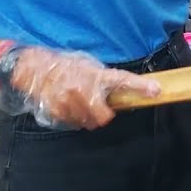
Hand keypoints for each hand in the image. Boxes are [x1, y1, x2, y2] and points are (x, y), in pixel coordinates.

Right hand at [1, 47, 160, 129]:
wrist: (34, 68)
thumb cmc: (65, 66)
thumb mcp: (88, 67)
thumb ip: (104, 80)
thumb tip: (121, 92)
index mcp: (95, 75)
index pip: (122, 80)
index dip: (140, 86)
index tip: (156, 90)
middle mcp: (83, 89)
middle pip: (104, 117)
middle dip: (103, 114)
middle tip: (97, 104)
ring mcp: (69, 102)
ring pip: (88, 123)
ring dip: (87, 116)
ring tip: (78, 101)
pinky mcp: (57, 111)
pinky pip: (73, 123)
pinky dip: (73, 117)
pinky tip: (67, 104)